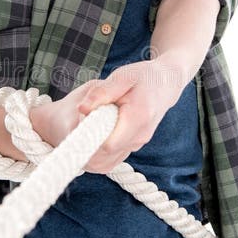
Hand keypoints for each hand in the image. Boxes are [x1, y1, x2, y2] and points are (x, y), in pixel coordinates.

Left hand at [31, 60, 186, 173]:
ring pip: (107, 160)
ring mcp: (138, 144)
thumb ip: (101, 93)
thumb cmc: (142, 77)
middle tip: (71, 131)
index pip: (107, 144)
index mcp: (137, 118)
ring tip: (80, 133)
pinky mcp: (134, 146)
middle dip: (85, 147)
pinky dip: (97, 153)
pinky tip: (89, 138)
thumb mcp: (122, 77)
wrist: (166, 84)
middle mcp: (139, 136)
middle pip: (105, 155)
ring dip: (89, 152)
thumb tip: (81, 109)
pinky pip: (111, 158)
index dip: (87, 141)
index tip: (74, 129)